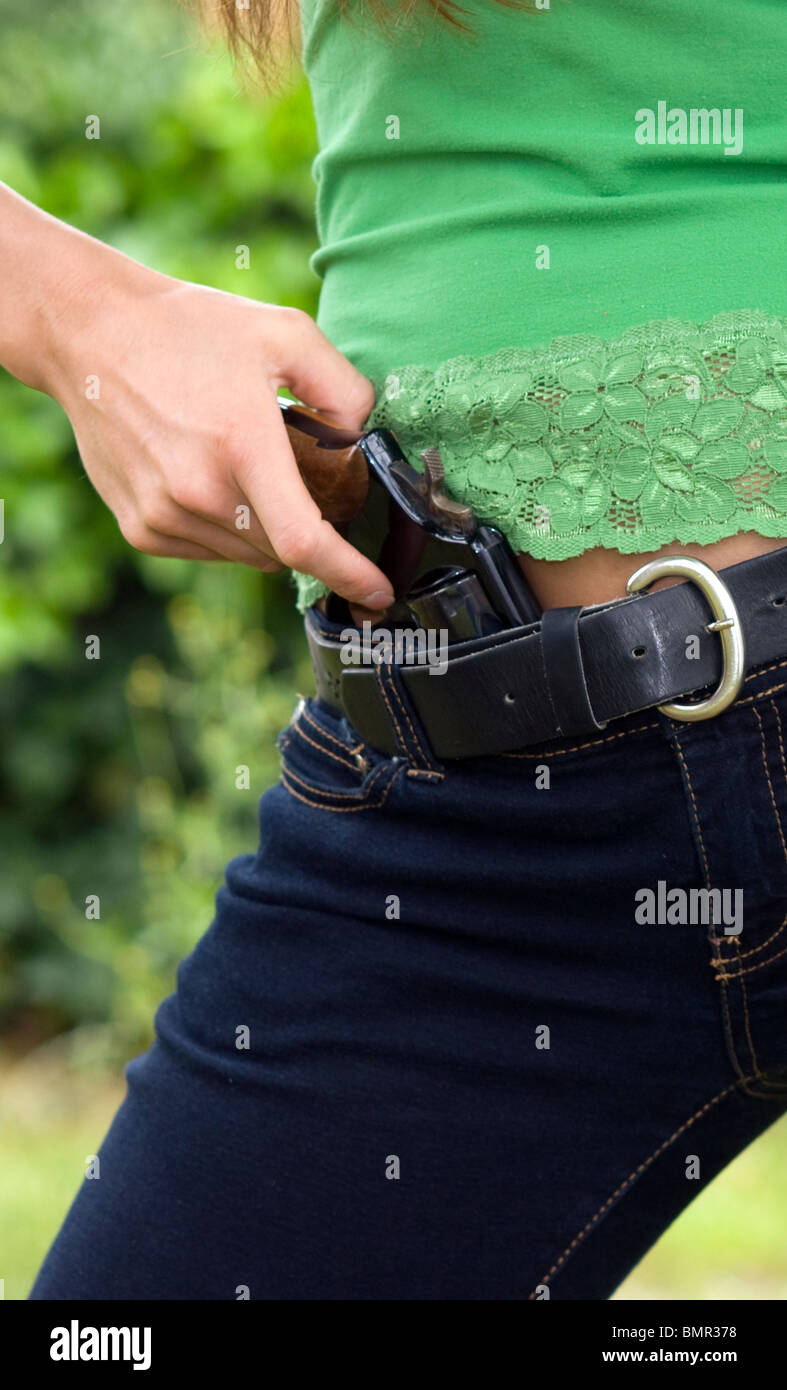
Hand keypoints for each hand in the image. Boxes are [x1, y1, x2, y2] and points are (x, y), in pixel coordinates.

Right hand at [48, 270, 394, 608]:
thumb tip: (364, 442)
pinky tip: (211, 476)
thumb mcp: (285, 332)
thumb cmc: (190, 328)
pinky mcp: (141, 528)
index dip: (349, 575)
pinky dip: (228, 528)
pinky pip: (210, 550)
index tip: (380, 593)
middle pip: (282, 551)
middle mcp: (197, 491)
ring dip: (266, 529)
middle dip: (310, 530)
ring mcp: (163, 515)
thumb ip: (343, 388)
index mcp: (241, 445)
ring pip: (247, 555)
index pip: (304, 541)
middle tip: (305, 480)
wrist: (89, 333)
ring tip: (246, 465)